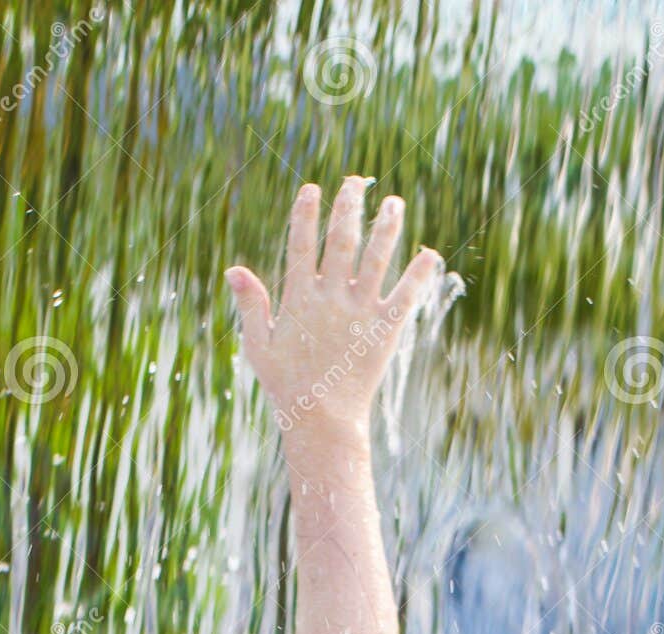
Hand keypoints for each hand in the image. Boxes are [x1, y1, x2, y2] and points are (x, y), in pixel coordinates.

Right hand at [225, 176, 439, 452]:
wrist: (321, 421)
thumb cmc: (287, 386)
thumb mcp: (259, 346)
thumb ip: (252, 305)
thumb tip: (233, 270)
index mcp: (299, 298)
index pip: (301, 243)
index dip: (306, 213)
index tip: (311, 188)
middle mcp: (331, 297)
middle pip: (342, 239)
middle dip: (348, 205)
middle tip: (355, 181)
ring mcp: (359, 311)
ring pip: (377, 257)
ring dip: (387, 226)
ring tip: (394, 203)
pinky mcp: (384, 330)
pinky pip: (405, 294)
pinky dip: (419, 273)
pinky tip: (430, 253)